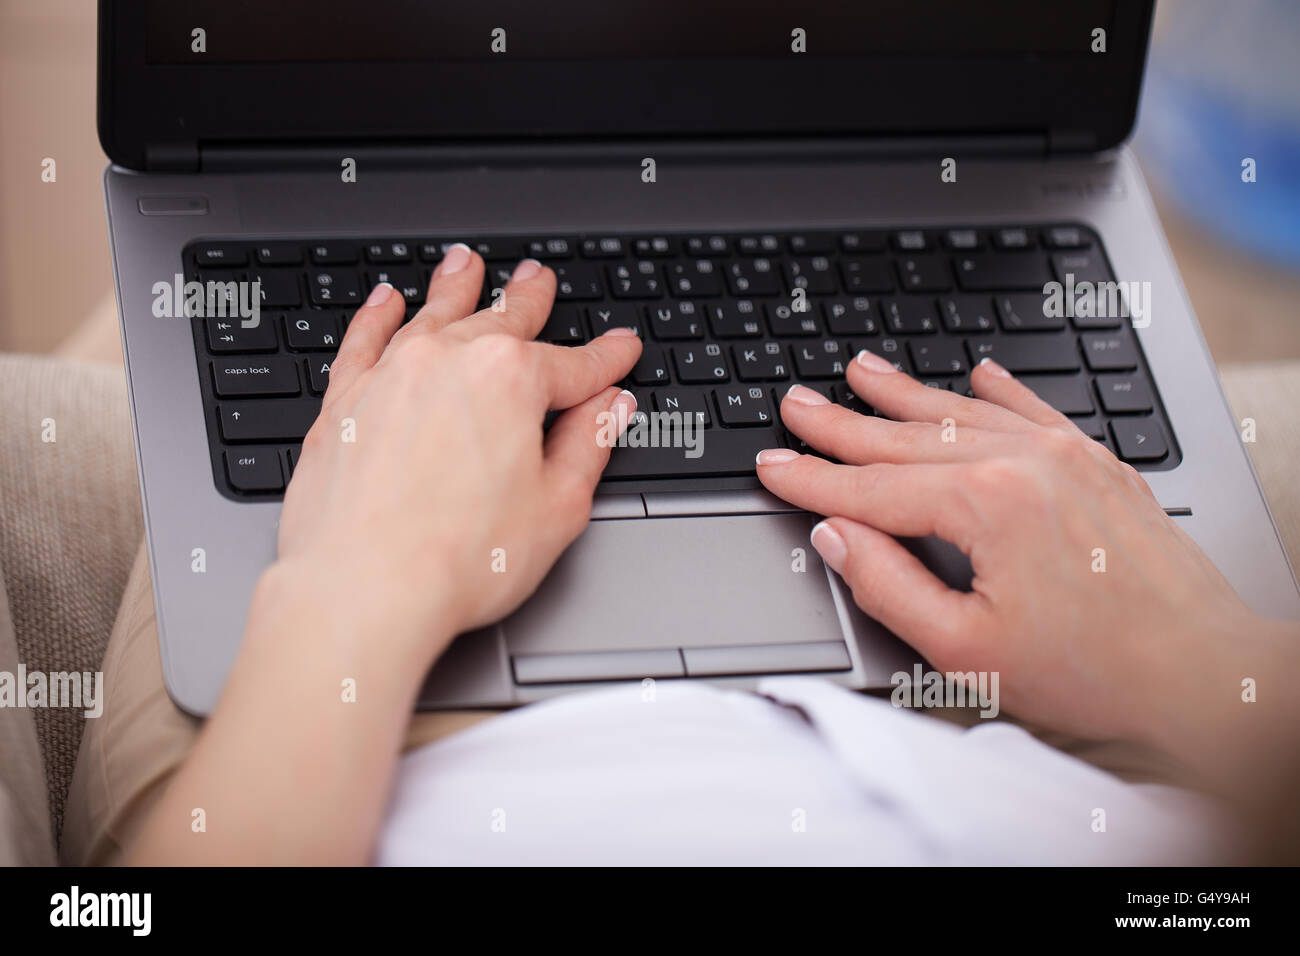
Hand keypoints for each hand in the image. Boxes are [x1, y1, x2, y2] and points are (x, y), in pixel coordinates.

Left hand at [272, 246, 640, 665]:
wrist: (363, 589)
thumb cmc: (459, 561)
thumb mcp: (557, 509)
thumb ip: (587, 447)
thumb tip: (608, 409)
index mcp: (512, 381)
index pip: (575, 364)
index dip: (606, 358)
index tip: (621, 348)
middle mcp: (449, 362)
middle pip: (501, 320)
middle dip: (528, 299)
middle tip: (540, 278)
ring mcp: (391, 376)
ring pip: (432, 316)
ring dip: (455, 288)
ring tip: (467, 264)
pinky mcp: (343, 403)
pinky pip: (364, 341)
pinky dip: (377, 317)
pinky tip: (387, 301)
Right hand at [755, 351, 1270, 752]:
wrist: (1208, 675)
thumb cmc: (1095, 673)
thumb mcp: (966, 650)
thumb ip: (889, 586)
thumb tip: (837, 537)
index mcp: (985, 506)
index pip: (872, 487)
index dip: (813, 478)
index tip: (772, 464)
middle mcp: (1025, 464)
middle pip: (907, 438)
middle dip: (843, 422)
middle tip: (797, 402)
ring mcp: (1067, 458)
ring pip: (964, 413)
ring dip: (906, 394)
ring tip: (862, 372)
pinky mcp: (1100, 467)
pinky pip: (1036, 410)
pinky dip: (999, 390)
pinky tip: (977, 373)